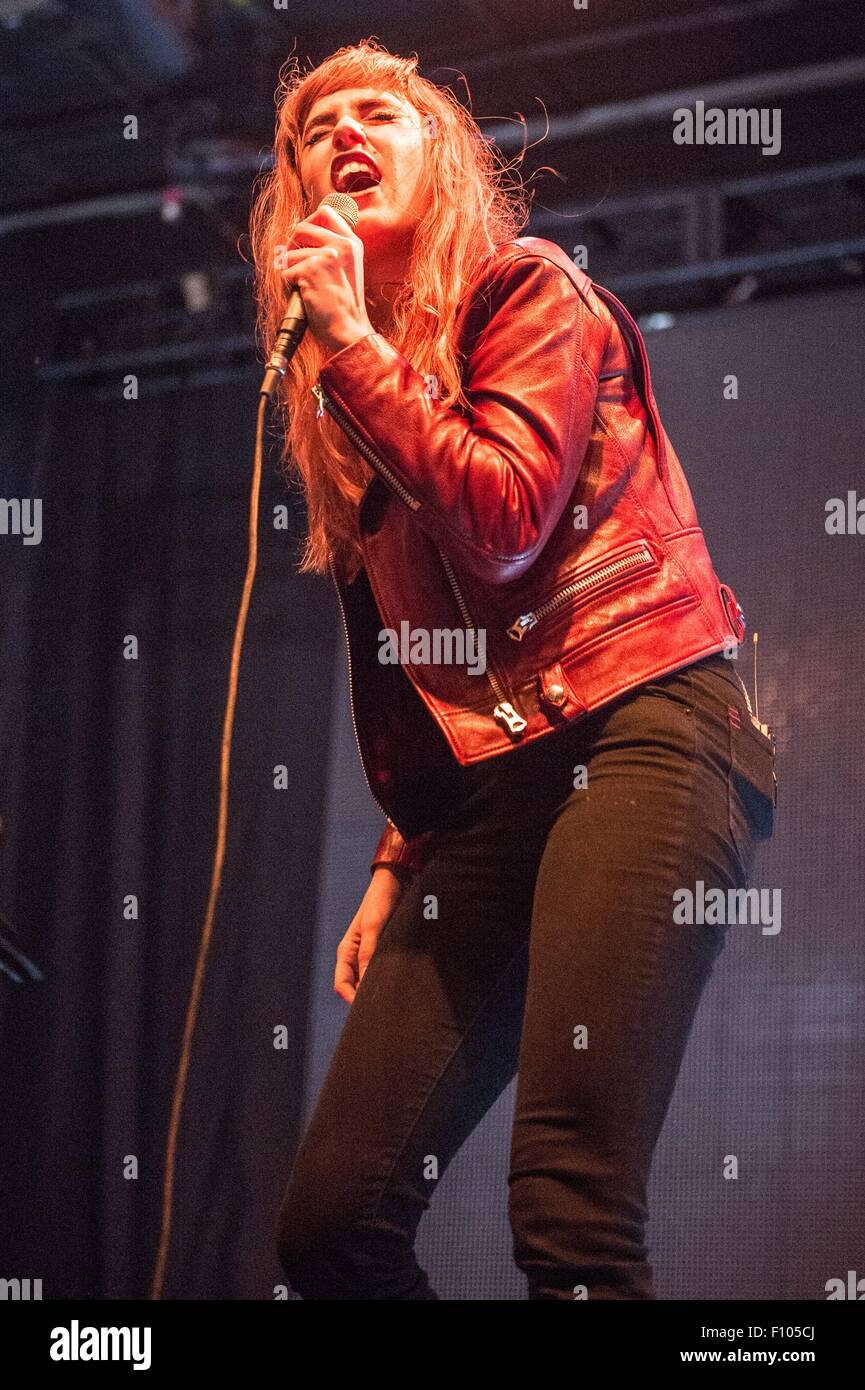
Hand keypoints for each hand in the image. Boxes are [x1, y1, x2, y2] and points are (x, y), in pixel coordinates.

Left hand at [280, 204, 373, 356]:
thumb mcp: (346, 270)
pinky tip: (305, 297)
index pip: (325, 212)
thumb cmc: (343, 306)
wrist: (349, 331)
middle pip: (301, 228)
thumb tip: (299, 235)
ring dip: (290, 273)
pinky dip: (289, 287)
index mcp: (352, 243)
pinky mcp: (311, 269)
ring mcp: (327, 255)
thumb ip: (331, 250)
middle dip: (291, 246)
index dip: (308, 223)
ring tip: (305, 290)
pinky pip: (285, 272)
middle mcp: (341, 244)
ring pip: (289, 254)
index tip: (303, 240)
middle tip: (294, 265)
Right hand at [334, 866, 403, 1004]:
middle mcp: (356, 956)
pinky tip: (400, 984)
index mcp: (346, 952)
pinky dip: (388, 979)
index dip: (352, 999)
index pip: (342, 985)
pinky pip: (382, 971)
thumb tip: (366, 983)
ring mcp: (370, 954)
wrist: (396, 883)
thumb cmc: (380, 902)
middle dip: (365, 998)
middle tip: (382, 1008)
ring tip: (392, 998)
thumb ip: (369, 953)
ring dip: (377, 988)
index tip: (368, 1007)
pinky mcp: (385, 951)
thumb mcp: (373, 927)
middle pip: (355, 987)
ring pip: (369, 981)